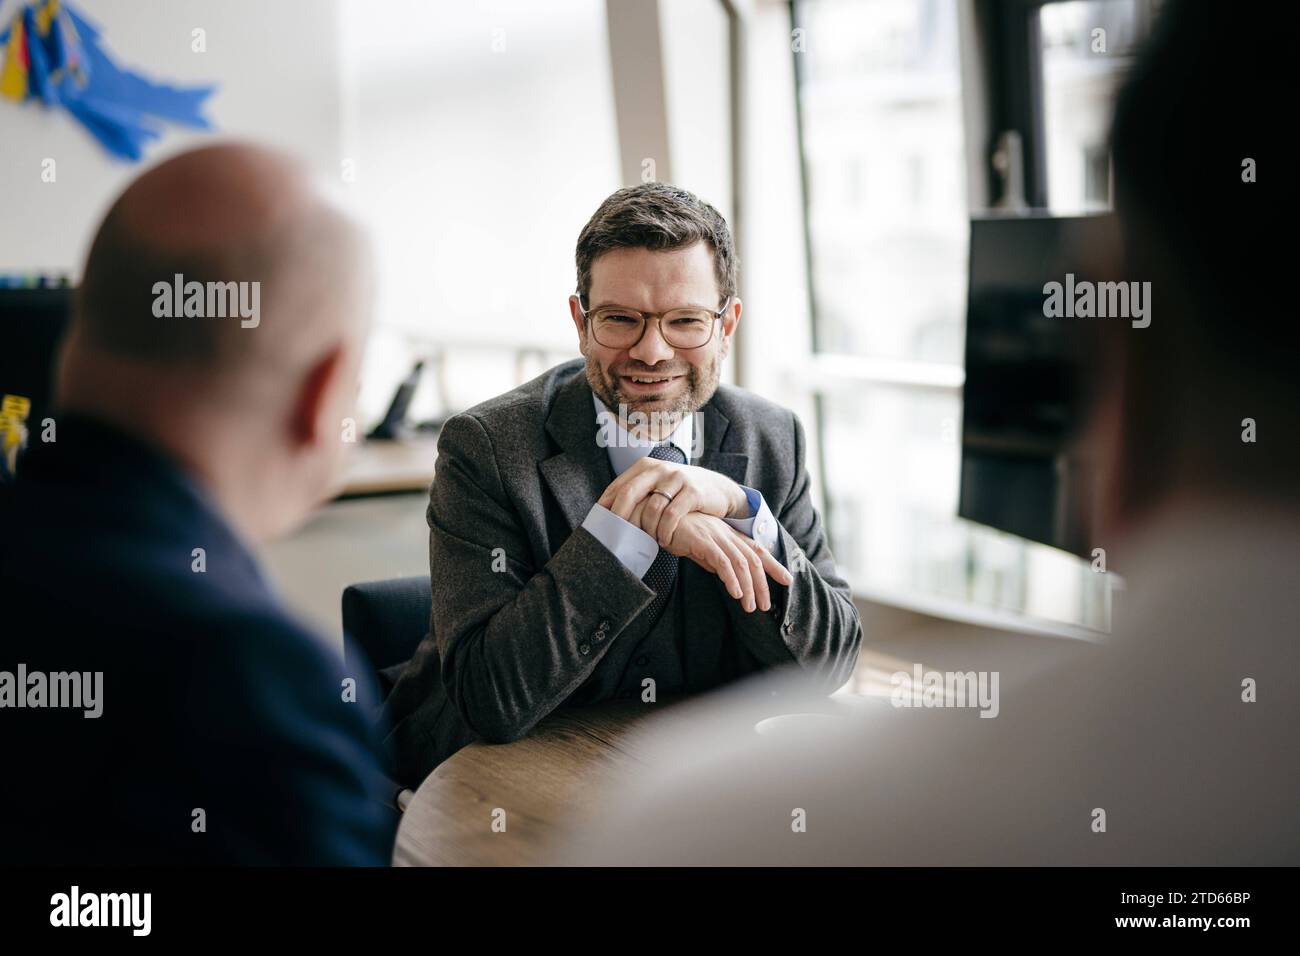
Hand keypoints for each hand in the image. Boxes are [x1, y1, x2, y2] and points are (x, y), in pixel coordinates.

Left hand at [599, 457, 748, 547]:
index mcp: (644, 466)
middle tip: (616, 536)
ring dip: (648, 529)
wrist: (717, 488)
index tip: (600, 525)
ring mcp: (676, 478)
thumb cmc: (679, 491)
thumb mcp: (656, 485)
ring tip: (650, 540)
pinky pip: (672, 515)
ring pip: (652, 508)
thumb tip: (604, 512)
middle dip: (619, 517)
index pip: (618, 486)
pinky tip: (665, 540)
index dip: (606, 506)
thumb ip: (635, 493)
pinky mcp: (692, 491)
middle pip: (629, 493)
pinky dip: (665, 531)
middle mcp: (658, 469)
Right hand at [641, 509, 792, 612]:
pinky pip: (722, 561)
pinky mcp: (703, 541)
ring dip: (749, 586)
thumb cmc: (674, 531)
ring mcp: (715, 536)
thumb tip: (723, 575)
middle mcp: (725, 534)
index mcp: (727, 534)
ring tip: (751, 607)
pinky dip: (731, 578)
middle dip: (763, 583)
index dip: (773, 565)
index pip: (756, 550)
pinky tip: (736, 593)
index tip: (787, 580)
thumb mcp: (698, 548)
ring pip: (741, 563)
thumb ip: (712, 560)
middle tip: (766, 606)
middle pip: (753, 559)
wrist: (654, 515)